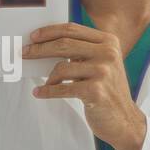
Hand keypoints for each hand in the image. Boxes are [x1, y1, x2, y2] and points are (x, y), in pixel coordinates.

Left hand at [22, 23, 147, 149]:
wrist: (124, 120)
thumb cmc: (107, 91)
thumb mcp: (101, 64)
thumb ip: (82, 51)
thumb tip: (47, 44)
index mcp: (109, 42)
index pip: (72, 30)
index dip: (49, 31)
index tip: (33, 36)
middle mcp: (108, 54)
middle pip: (64, 44)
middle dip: (40, 49)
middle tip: (25, 53)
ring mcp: (103, 72)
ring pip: (61, 68)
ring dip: (48, 77)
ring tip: (45, 84)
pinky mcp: (96, 91)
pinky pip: (62, 88)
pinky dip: (48, 91)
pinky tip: (40, 92)